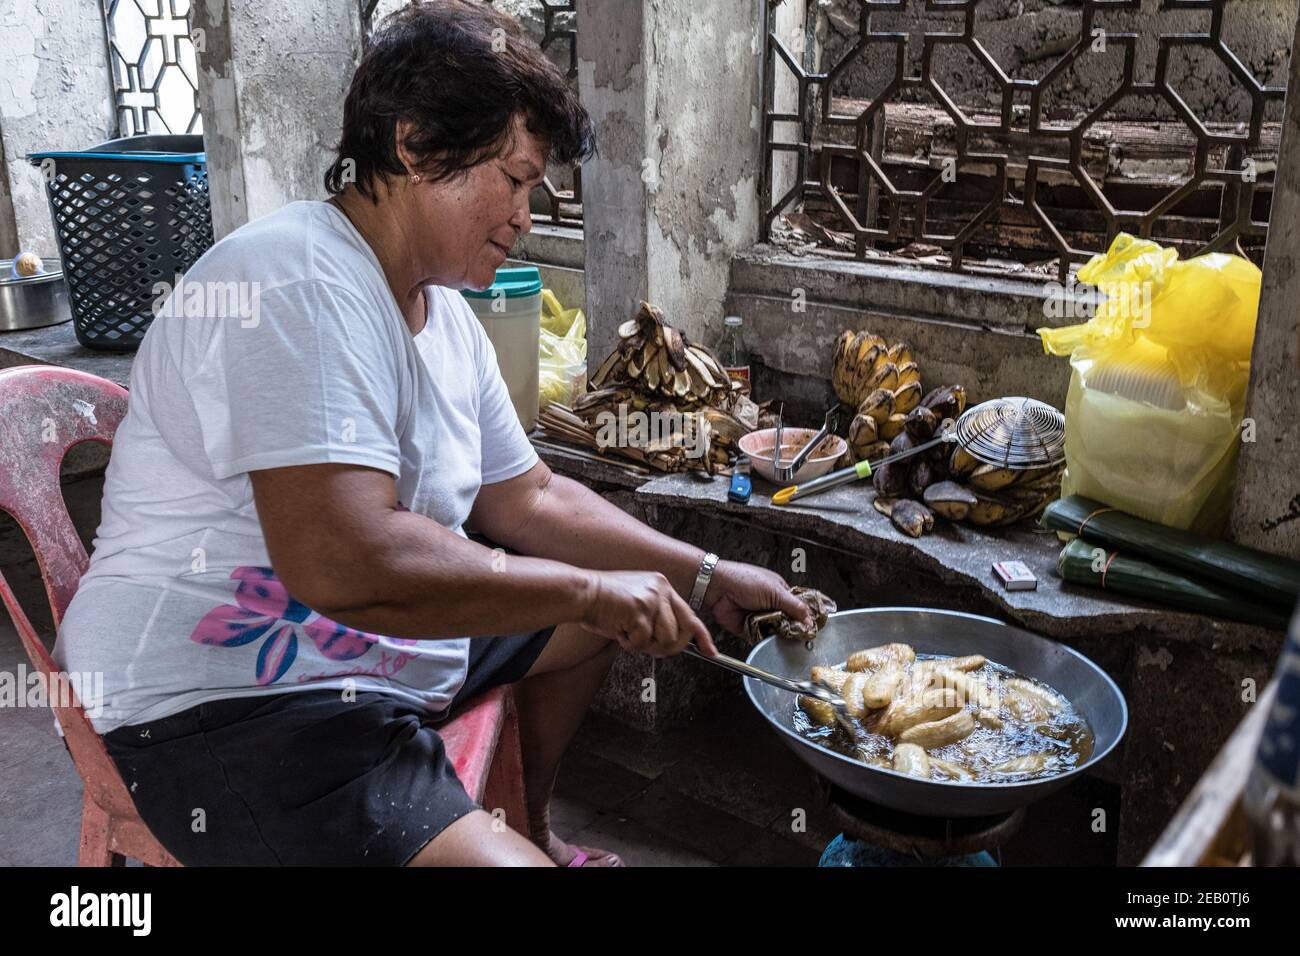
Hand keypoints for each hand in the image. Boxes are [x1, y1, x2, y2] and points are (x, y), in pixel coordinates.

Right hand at [579, 570, 717, 657]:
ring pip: (664, 640)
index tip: (711, 651)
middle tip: (645, 644)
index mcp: (662, 586)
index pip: (690, 614)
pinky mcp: (639, 611)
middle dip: (665, 647)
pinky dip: (628, 642)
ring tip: (627, 631)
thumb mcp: (637, 602)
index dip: (702, 636)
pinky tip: (617, 628)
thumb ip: (657, 617)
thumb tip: (673, 641)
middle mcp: (661, 590)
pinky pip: (642, 642)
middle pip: (680, 634)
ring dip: (644, 644)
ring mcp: (651, 600)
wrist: (580, 592)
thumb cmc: (603, 602)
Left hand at [701, 560, 813, 640]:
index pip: (799, 608)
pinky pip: (761, 639)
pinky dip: (764, 640)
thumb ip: (795, 607)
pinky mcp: (750, 629)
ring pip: (776, 632)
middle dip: (792, 628)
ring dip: (778, 634)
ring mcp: (761, 618)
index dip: (805, 618)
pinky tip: (767, 637)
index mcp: (780, 592)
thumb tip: (810, 620)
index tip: (812, 628)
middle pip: (789, 623)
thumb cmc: (744, 580)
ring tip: (780, 632)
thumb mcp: (775, 591)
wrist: (718, 588)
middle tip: (796, 633)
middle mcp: (772, 606)